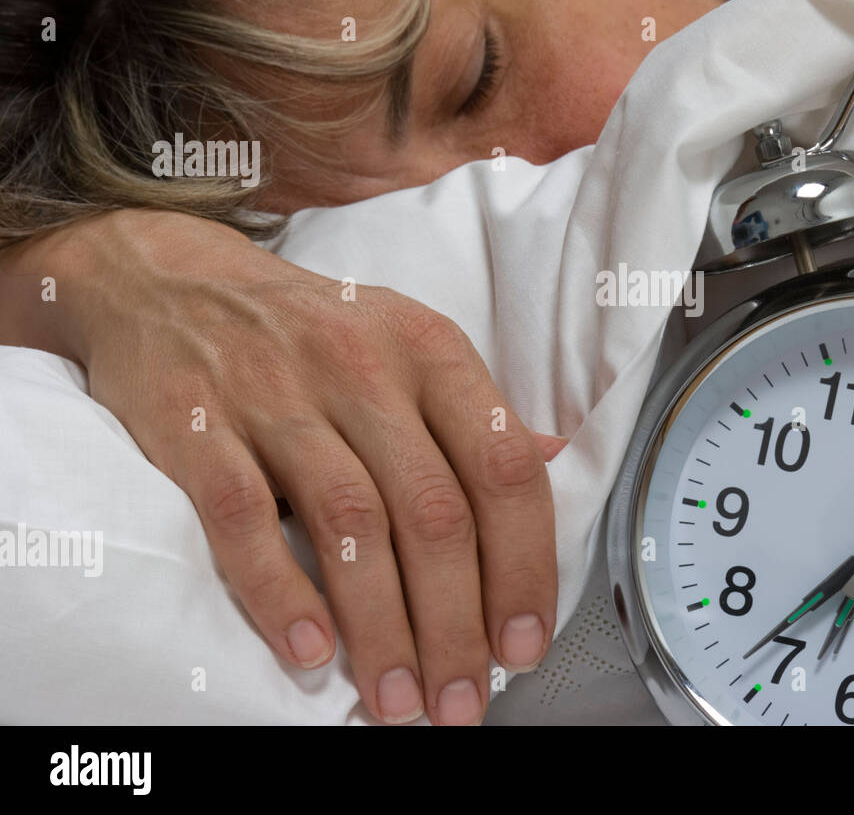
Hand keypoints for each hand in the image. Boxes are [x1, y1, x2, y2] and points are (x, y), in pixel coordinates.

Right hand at [0, 209, 562, 724]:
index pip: (502, 466)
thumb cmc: (310, 329)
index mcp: (430, 349)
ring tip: (398, 700)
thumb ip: (475, 409)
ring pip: (351, 524)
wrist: (173, 280)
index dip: (523, 564)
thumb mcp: (407, 342)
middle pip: (433, 512)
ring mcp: (276, 392)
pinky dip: (280, 592)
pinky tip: (311, 650)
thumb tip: (553, 460)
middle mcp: (363, 366)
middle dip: (456, 624)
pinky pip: (244, 518)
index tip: (525, 641)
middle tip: (462, 700)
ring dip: (382, 628)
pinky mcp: (196, 424)